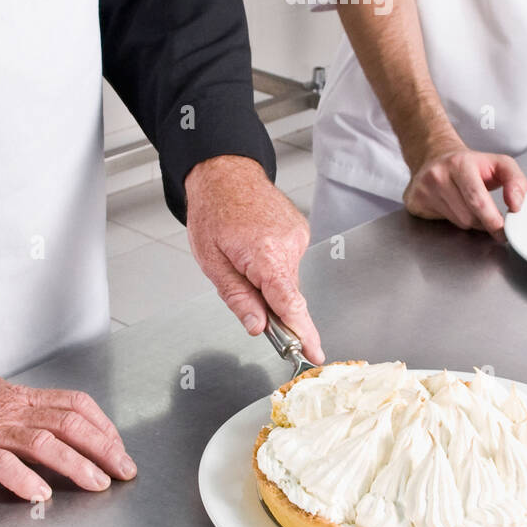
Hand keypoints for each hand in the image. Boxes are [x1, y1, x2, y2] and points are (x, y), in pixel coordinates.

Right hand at [0, 373, 135, 501]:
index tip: (118, 446)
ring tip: (96, 483)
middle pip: (69, 423)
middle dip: (102, 447)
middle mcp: (12, 412)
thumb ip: (22, 409)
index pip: (74, 405)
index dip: (102, 425)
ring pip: (43, 442)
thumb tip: (50, 419)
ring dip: (75, 464)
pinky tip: (39, 493)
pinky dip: (23, 478)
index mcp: (20, 399)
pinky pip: (0, 464)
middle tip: (123, 470)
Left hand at [184, 155, 321, 363]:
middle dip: (270, 304)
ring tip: (242, 254)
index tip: (314, 353)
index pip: (290, 304)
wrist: (225, 173)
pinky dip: (274, 263)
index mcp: (266, 253)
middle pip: (287, 294)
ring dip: (268, 280)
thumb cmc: (214, 211)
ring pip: (287, 278)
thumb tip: (258, 327)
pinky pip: (289, 261)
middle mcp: (290, 243)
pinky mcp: (300, 230)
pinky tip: (255, 247)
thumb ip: (238, 298)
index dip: (303, 332)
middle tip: (241, 281)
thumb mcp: (212, 262)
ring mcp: (299, 235)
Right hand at [403, 136, 526, 235]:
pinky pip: (441, 223)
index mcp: (460, 163)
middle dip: (484, 222)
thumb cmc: (469, 164)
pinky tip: (452, 206)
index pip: (477, 200)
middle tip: (491, 221)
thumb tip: (516, 205)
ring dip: (470, 221)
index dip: (492, 220)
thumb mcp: (498, 163)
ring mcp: (423, 188)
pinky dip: (453, 220)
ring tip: (469, 206)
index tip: (503, 229)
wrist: (434, 155)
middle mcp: (438, 175)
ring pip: (457, 223)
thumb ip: (516, 181)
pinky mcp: (414, 200)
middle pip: (468, 216)